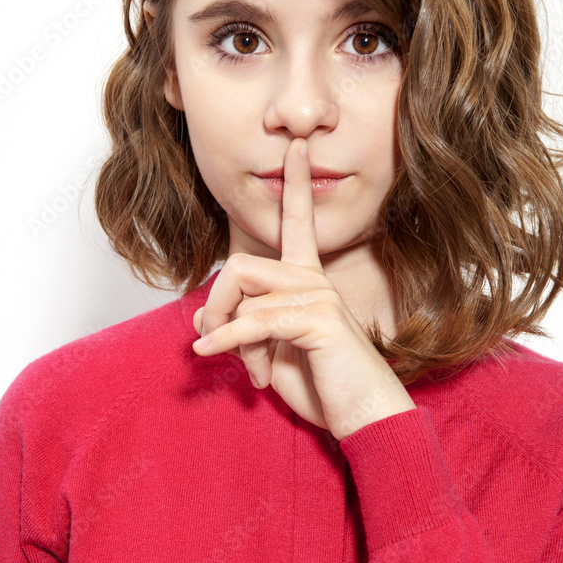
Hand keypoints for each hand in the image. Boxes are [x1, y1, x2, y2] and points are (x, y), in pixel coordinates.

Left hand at [192, 137, 414, 440]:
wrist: (362, 416)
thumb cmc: (322, 384)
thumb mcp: (267, 354)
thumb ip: (237, 329)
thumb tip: (200, 316)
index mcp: (307, 279)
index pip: (298, 223)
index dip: (296, 184)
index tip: (296, 147)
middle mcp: (314, 279)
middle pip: (240, 267)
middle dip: (218, 305)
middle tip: (219, 344)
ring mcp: (318, 296)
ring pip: (244, 297)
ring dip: (230, 339)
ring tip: (249, 371)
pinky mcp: (318, 320)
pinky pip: (253, 322)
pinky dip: (226, 341)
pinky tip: (209, 353)